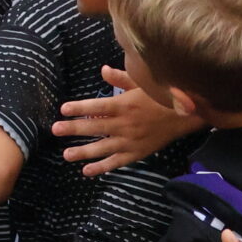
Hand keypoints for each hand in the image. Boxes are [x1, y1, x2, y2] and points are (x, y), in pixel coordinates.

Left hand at [53, 67, 202, 174]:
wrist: (186, 116)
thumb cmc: (162, 97)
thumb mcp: (143, 83)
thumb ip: (121, 78)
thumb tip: (102, 70)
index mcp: (125, 104)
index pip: (97, 106)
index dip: (79, 108)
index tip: (63, 109)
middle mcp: (125, 124)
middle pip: (95, 127)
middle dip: (73, 129)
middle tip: (55, 130)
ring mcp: (130, 141)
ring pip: (102, 148)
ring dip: (83, 151)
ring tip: (66, 154)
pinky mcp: (137, 153)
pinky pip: (116, 162)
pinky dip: (101, 168)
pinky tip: (86, 171)